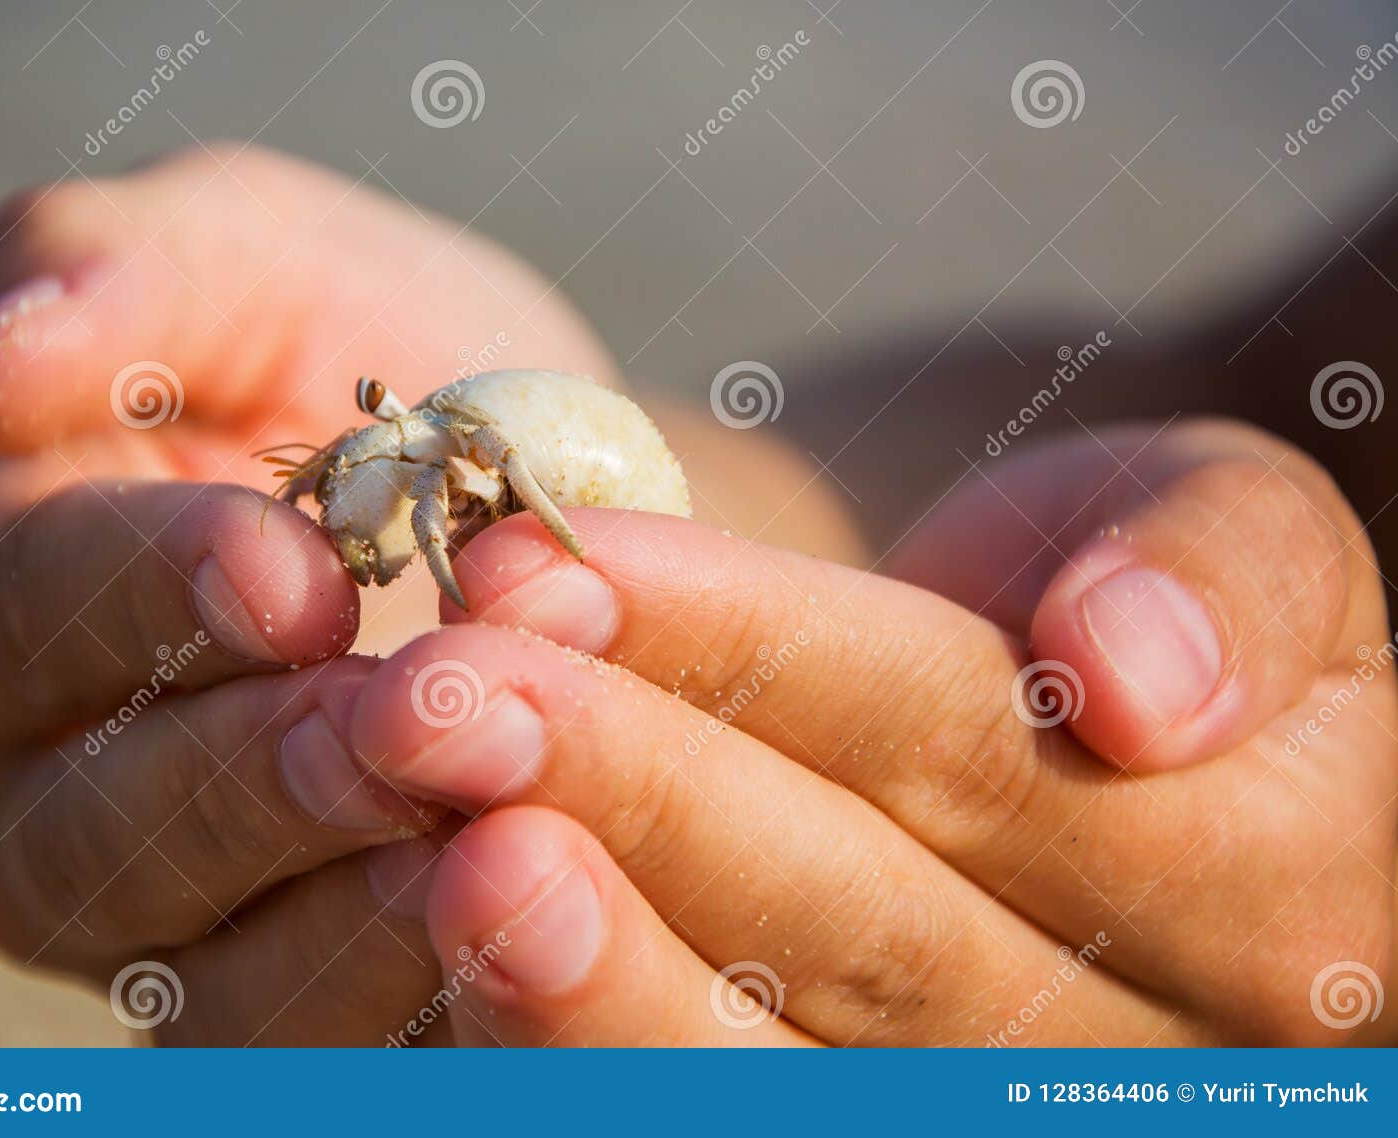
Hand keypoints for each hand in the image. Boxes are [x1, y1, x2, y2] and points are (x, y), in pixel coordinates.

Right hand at [0, 142, 617, 1043]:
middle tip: (412, 715)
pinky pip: (341, 1051)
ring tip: (488, 834)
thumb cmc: (390, 372)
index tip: (288, 565)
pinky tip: (537, 925)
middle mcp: (65, 794)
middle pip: (79, 841)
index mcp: (9, 608)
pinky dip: (433, 998)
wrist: (570, 508)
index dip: (127, 598)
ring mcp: (194, 924)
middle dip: (249, 777)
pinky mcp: (325, 1003)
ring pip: (203, 980)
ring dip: (342, 916)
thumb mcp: (269, 267)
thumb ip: (124, 275)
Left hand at [344, 419, 1395, 1045]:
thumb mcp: (1238, 527)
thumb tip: (1134, 680)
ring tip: (437, 853)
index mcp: (1259, 883)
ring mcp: (970, 1104)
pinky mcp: (851, 1116)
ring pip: (764, 1070)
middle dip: (635, 800)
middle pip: (853, 926)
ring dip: (581, 971)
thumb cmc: (1133, 584)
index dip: (759, 653)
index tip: (565, 561)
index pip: (969, 750)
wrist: (1091, 694)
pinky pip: (707, 1103)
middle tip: (443, 706)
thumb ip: (1226, 579)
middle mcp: (1125, 1040)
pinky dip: (565, 1046)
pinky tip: (443, 953)